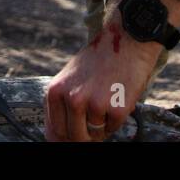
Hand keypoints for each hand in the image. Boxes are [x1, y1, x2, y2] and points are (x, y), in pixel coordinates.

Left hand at [44, 6, 161, 140]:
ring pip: (95, 134)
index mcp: (56, 91)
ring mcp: (95, 104)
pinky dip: (116, 119)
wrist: (127, 40)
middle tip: (95, 115)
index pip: (55, 131)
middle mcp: (72, 99)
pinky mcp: (117, 108)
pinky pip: (113, 128)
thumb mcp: (69, 79)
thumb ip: (60, 107)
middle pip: (75, 137)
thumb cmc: (97, 61)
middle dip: (85, 133)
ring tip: (107, 99)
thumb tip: (53, 139)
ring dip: (102, 125)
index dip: (67, 135)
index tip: (76, 130)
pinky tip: (117, 98)